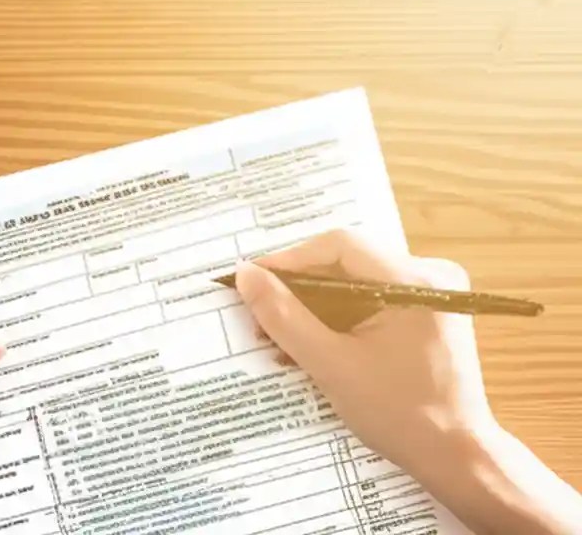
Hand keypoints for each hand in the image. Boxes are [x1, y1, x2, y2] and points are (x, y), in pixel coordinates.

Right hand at [233, 230, 581, 534]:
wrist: (456, 456)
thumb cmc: (399, 414)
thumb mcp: (330, 364)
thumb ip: (283, 316)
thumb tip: (246, 275)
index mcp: (414, 281)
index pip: (340, 246)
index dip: (289, 260)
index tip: (251, 281)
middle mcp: (430, 276)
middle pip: (346, 263)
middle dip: (298, 290)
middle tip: (260, 316)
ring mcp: (432, 295)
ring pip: (355, 283)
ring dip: (313, 307)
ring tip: (279, 337)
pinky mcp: (427, 314)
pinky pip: (370, 301)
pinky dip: (337, 318)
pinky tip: (310, 343)